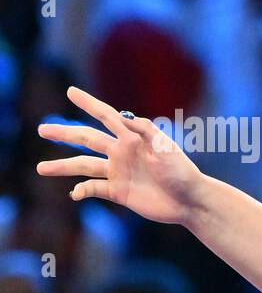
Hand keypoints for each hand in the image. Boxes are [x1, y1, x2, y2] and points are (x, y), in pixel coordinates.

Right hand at [35, 87, 205, 224]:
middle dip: (63, 134)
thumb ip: (145, 131)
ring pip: (83, 166)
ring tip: (40, 168)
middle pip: (86, 139)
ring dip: (62, 167)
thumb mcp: (165, 148)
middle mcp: (121, 152)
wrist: (190, 201)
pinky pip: (94, 189)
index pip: (106, 116)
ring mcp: (118, 172)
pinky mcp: (118, 192)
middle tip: (41, 129)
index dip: (88, 103)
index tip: (70, 91)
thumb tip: (124, 117)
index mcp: (132, 138)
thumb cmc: (182, 172)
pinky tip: (74, 193)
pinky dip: (82, 191)